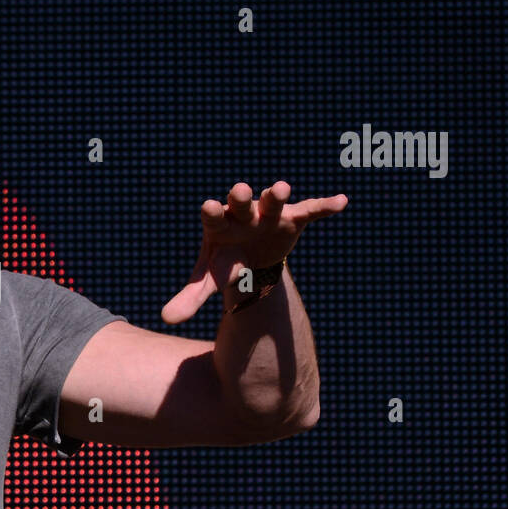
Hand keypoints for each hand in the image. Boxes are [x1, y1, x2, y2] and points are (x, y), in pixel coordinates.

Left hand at [161, 181, 346, 324]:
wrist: (253, 258)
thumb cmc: (226, 264)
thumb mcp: (209, 281)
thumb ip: (190, 297)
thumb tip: (166, 319)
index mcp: (219, 225)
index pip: (213, 216)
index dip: (212, 212)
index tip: (208, 207)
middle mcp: (243, 214)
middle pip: (241, 202)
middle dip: (241, 198)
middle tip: (240, 191)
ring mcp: (269, 213)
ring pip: (273, 200)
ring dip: (277, 194)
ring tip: (282, 189)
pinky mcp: (294, 218)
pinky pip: (311, 209)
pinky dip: (326, 205)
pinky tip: (341, 202)